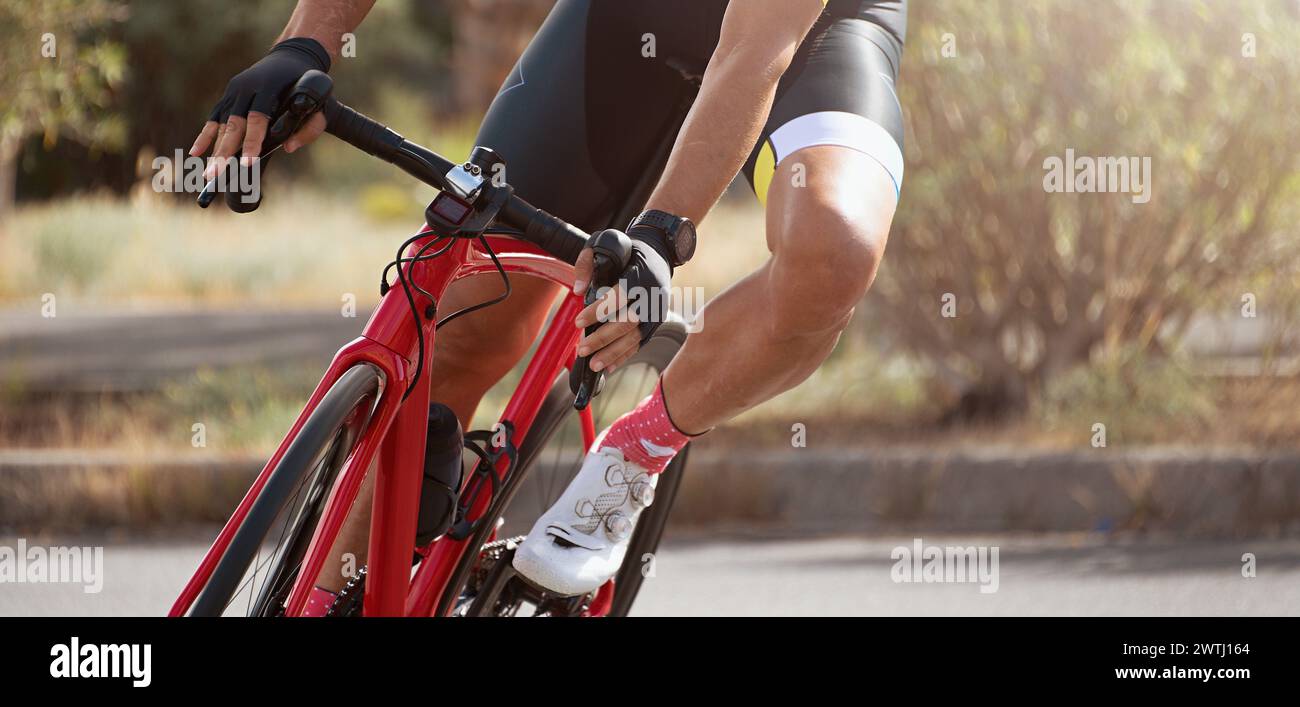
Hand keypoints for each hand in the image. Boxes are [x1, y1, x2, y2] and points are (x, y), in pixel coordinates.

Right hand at [190, 38, 331, 178]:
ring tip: (208, 174)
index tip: (246, 163)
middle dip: (224, 152)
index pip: (258, 118)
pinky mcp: (229, 95)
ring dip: (214, 149)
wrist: (291, 57)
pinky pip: (215, 117)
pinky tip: (196, 152)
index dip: (252, 141)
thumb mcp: (318, 102)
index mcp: (269, 86)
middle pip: (234, 123)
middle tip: (215, 175)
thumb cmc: (306, 84)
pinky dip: (206, 135)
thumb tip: (288, 148)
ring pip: (222, 123)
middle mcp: (247, 87)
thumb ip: (309, 127)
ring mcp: (235, 90)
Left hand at [573, 228, 673, 372]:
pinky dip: (624, 356)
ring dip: (614, 353)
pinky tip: (608, 367)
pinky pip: (640, 343)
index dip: (599, 310)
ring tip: (593, 365)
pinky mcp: (656, 322)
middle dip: (603, 338)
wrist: (659, 253)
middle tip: (582, 349)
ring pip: (636, 337)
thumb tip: (578, 290)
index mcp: (641, 274)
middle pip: (628, 321)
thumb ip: (587, 263)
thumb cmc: (626, 250)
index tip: (578, 322)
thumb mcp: (604, 244)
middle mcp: (652, 294)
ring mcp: (657, 311)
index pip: (619, 295)